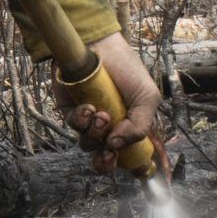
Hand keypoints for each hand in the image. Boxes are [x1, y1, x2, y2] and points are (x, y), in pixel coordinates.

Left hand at [61, 31, 162, 172]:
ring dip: (95, 133)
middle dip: (105, 162)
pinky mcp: (70, 111)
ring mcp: (89, 121)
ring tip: (101, 113)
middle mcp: (110, 128)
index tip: (133, 171)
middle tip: (108, 152)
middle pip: (104, 159)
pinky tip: (88, 107)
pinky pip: (73, 127)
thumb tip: (115, 146)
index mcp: (130, 127)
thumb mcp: (146, 97)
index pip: (129, 157)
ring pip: (88, 144)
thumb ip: (140, 126)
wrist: (98, 46)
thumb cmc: (126, 69)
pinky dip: (81, 121)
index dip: (130, 166)